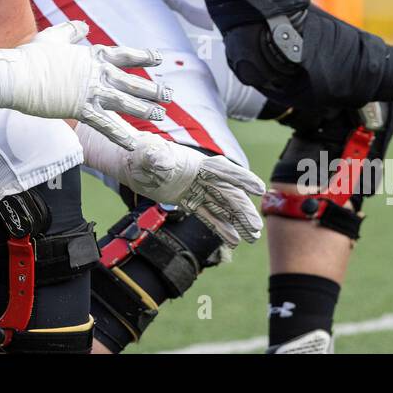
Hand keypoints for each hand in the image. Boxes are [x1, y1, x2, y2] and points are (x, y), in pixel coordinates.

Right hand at [17, 21, 171, 147]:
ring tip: (162, 116)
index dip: (144, 56)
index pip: (126, 55)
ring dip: (146, 111)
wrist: (18, 75)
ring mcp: (92, 92)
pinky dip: (121, 136)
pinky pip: (106, 125)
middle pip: (132, 83)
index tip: (159, 59)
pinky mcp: (82, 110)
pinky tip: (135, 144)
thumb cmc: (32, 56)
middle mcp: (98, 74)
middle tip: (170, 95)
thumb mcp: (53, 37)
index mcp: (93, 55)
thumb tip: (84, 26)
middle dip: (153, 90)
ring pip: (126, 104)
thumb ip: (71, 31)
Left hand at [122, 133, 265, 245]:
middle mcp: (201, 176)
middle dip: (243, 210)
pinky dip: (221, 226)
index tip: (259, 189)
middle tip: (257, 227)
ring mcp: (197, 189)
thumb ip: (157, 157)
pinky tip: (234, 240)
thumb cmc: (140, 153)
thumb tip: (162, 161)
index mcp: (196, 162)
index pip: (222, 171)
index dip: (241, 179)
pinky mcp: (190, 200)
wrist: (132, 163)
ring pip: (222, 206)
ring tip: (253, 237)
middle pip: (228, 193)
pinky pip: (209, 215)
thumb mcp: (147, 153)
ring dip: (238, 221)